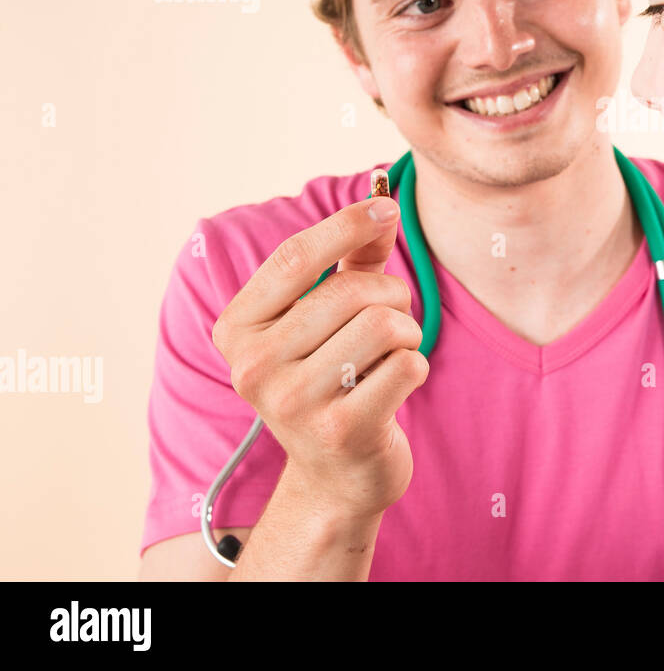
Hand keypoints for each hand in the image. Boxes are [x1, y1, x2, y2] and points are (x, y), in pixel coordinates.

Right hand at [213, 195, 427, 520]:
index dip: (346, 224)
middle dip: (391, 296)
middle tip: (391, 319)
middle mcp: (254, 366)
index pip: (293, 257)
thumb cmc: (335, 376)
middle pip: (351, 292)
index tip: (385, 207)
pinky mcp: (342, 431)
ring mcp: (294, 403)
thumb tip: (379, 198)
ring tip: (388, 356)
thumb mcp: (329, 316)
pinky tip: (392, 388)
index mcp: (238, 328)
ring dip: (405, 333)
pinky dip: (414, 367)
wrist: (336, 475)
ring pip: (385, 325)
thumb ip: (352, 258)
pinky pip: (407, 365)